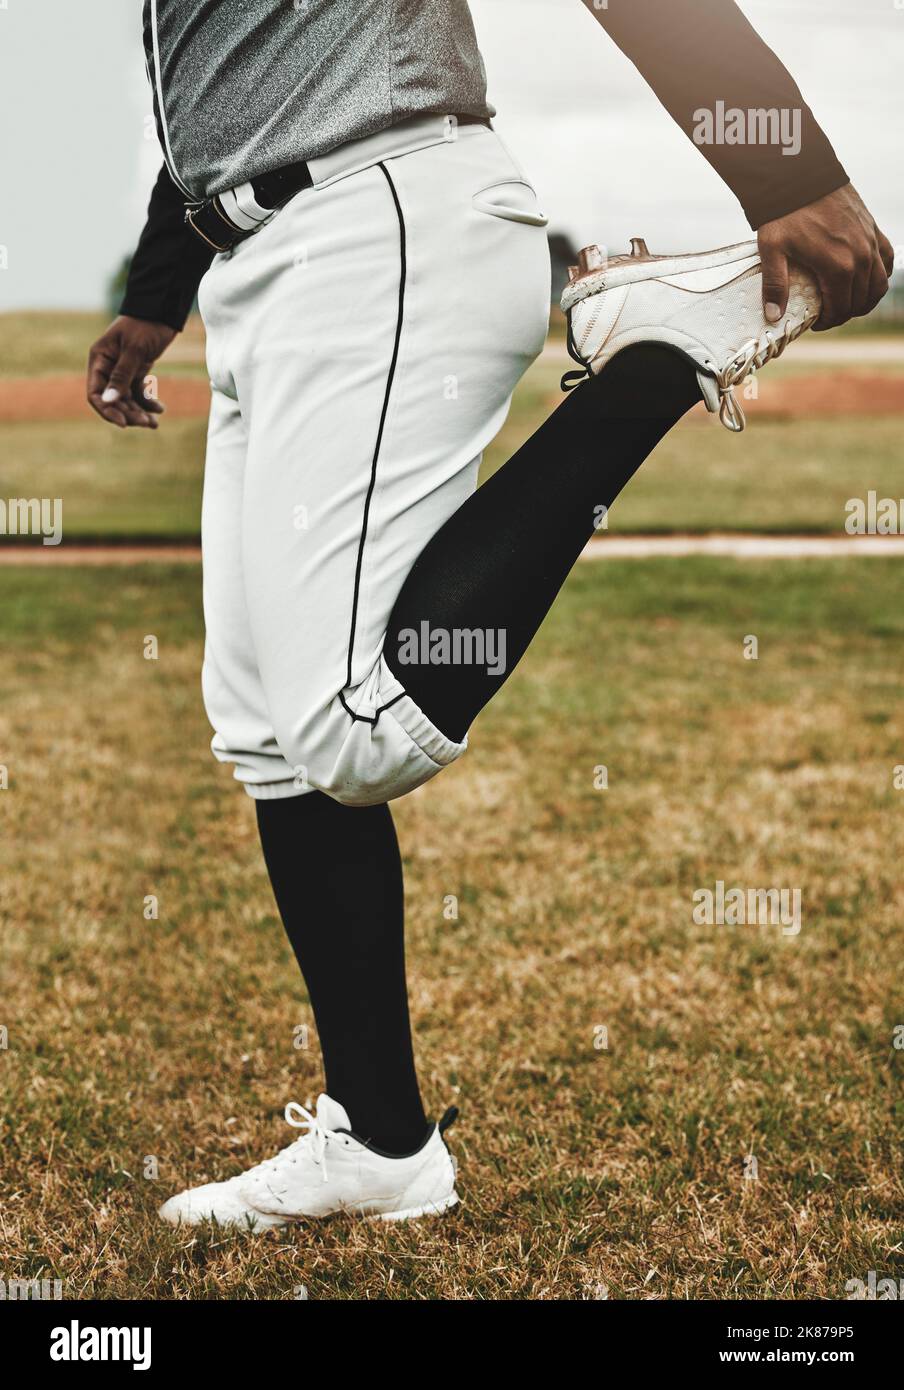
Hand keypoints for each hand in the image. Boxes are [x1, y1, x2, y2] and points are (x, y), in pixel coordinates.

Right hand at [86, 316, 176, 427]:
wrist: (162, 311)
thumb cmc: (145, 325)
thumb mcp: (134, 350)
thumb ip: (121, 376)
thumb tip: (108, 401)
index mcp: (99, 359)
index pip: (95, 392)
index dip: (107, 410)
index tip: (123, 423)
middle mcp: (107, 366)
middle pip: (112, 399)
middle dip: (128, 413)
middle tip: (147, 423)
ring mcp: (122, 370)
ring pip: (126, 398)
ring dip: (139, 412)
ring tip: (154, 422)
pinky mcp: (137, 370)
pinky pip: (139, 392)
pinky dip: (148, 402)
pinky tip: (160, 409)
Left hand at [757, 183, 893, 331]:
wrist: (803, 175)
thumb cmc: (785, 212)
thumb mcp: (772, 249)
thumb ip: (775, 284)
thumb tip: (774, 316)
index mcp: (838, 267)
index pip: (841, 309)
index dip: (828, 322)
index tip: (815, 323)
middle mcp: (861, 257)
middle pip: (860, 301)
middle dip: (844, 314)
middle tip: (827, 315)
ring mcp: (870, 242)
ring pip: (878, 285)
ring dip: (864, 300)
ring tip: (846, 303)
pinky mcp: (873, 229)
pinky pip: (887, 259)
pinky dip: (880, 275)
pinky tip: (864, 279)